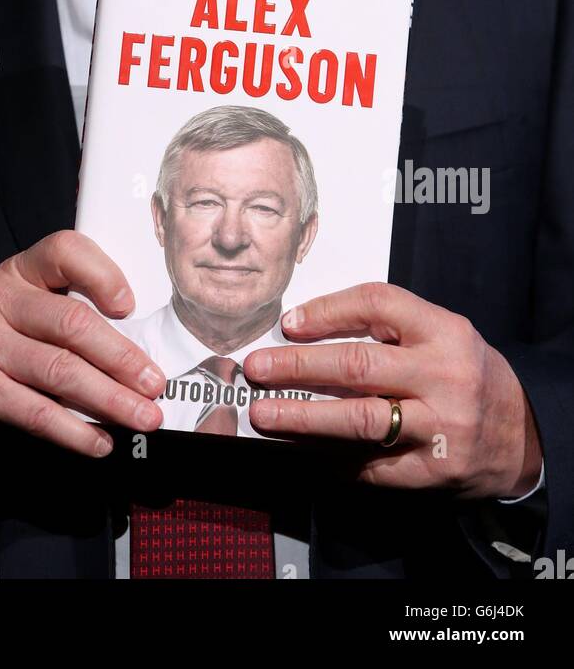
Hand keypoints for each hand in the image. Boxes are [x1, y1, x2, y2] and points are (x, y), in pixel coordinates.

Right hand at [0, 230, 163, 460]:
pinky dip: (77, 431)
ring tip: (143, 418)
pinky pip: (39, 412)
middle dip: (121, 357)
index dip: (103, 275)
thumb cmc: (3, 342)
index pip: (64, 251)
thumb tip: (143, 347)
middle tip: (154, 384)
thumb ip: (73, 312)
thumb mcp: (30, 310)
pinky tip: (102, 442)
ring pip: (61, 370)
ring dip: (110, 400)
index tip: (131, 307)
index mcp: (19, 270)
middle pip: (72, 322)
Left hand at [242, 283, 542, 500]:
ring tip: (264, 415)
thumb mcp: (440, 333)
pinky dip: (328, 456)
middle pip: (358, 366)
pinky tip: (297, 448)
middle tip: (256, 369)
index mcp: (444, 331)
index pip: (377, 305)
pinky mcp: (430, 472)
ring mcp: (438, 428)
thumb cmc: (465, 373)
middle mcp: (443, 376)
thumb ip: (387, 328)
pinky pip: (369, 464)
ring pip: (360, 420)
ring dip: (303, 418)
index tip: (287, 324)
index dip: (327, 311)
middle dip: (298, 367)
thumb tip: (303, 329)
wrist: (520, 434)